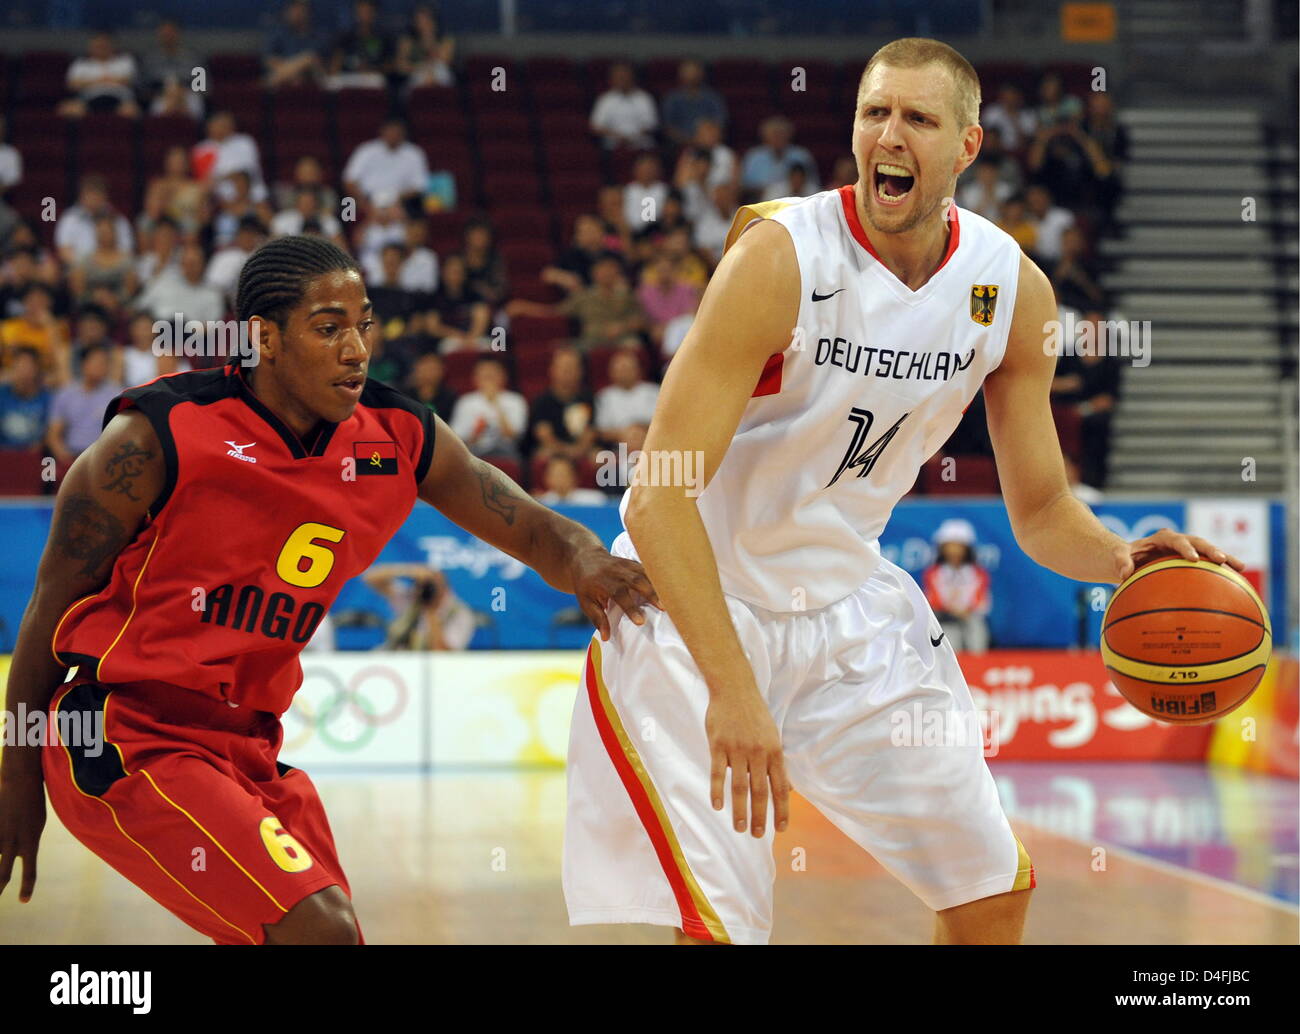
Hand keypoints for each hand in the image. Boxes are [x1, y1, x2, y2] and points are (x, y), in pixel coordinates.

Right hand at [0, 768, 46, 902]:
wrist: (22, 782)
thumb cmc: (31, 804)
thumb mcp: (35, 827)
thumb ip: (25, 845)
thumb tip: (15, 857)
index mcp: (31, 843)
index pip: (30, 872)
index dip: (27, 888)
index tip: (24, 901)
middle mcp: (14, 843)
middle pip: (2, 875)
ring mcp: (0, 836)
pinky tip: (2, 832)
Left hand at [568, 548, 658, 639]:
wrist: (586, 558)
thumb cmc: (585, 585)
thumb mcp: (586, 602)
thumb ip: (597, 618)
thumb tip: (606, 637)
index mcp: (604, 583)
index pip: (620, 595)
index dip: (630, 609)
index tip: (640, 622)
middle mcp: (617, 572)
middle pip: (637, 581)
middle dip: (651, 594)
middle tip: (664, 608)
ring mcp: (626, 565)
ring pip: (645, 574)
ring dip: (657, 586)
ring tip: (670, 599)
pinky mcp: (632, 562)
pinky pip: (646, 569)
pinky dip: (656, 578)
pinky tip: (667, 587)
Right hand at [705, 690, 789, 836]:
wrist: (734, 688)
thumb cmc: (755, 713)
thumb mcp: (773, 736)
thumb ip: (777, 763)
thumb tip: (788, 788)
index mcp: (774, 752)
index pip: (780, 787)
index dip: (782, 810)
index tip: (781, 829)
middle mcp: (758, 753)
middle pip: (760, 791)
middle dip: (761, 816)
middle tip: (758, 836)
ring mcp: (737, 749)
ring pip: (739, 787)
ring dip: (740, 810)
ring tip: (740, 828)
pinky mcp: (718, 745)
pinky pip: (718, 773)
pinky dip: (717, 791)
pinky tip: (717, 806)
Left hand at [1111, 527, 1244, 583]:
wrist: (1130, 558)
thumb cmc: (1123, 557)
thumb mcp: (1118, 557)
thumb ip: (1120, 562)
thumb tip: (1123, 575)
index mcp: (1162, 538)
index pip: (1177, 540)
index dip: (1186, 548)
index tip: (1194, 559)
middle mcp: (1178, 542)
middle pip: (1199, 542)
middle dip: (1211, 550)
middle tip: (1222, 561)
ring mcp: (1187, 551)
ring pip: (1209, 553)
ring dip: (1224, 559)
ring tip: (1241, 569)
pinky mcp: (1192, 562)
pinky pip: (1208, 566)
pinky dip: (1220, 572)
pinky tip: (1236, 584)